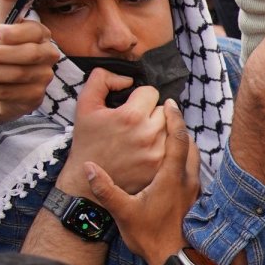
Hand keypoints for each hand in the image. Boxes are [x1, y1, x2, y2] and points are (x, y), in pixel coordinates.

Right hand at [60, 70, 166, 196]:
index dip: (140, 97)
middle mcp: (150, 134)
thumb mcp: (84, 107)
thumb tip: (126, 79)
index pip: (152, 92)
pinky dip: (170, 146)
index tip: (131, 108)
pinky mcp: (166, 169)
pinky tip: (154, 149)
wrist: (87, 185)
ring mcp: (161, 153)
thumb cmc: (87, 143)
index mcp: (131, 117)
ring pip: (174, 129)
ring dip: (163, 129)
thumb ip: (101, 81)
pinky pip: (179, 149)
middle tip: (137, 124)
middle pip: (165, 110)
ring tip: (145, 137)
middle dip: (152, 114)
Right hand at [83, 99, 200, 264]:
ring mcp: (193, 189)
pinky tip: (171, 161)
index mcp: (170, 177)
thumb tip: (89, 168)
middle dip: (178, 127)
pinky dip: (185, 158)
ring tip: (166, 134)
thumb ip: (106, 189)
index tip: (168, 103)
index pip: (176, 139)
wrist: (174, 259)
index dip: (173, 119)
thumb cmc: (150, 236)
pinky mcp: (194, 198)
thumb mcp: (123, 212)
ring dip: (183, 142)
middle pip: (188, 144)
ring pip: (193, 156)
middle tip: (166, 114)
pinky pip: (193, 170)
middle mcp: (186, 179)